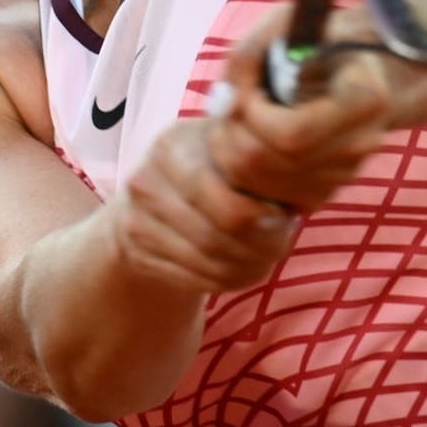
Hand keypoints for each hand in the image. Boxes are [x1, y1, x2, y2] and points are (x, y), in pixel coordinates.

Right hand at [105, 113, 299, 293]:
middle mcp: (146, 183)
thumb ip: (256, 168)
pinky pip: (194, 279)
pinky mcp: (136, 254)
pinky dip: (227, 280)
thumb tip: (289, 213)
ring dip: (248, 267)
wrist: (148, 197)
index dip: (267, 220)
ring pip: (208, 263)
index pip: (231, 204)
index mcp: (174, 147)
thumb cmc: (205, 168)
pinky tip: (241, 268)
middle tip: (281, 243)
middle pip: (218, 237)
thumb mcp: (225, 151)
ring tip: (266, 256)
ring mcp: (136, 221)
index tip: (287, 218)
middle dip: (260, 248)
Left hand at [215, 5, 393, 212]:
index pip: (291, 134)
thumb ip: (250, 54)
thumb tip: (223, 102)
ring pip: (262, 187)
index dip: (253, 115)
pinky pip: (268, 198)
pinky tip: (251, 140)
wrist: (363, 68)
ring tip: (237, 121)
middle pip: (269, 164)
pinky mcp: (325, 192)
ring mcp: (344, 174)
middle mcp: (360, 144)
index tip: (249, 92)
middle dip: (232, 135)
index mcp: (363, 99)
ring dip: (231, 154)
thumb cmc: (320, 38)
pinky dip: (244, 174)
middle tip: (230, 108)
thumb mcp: (287, 24)